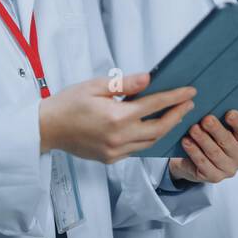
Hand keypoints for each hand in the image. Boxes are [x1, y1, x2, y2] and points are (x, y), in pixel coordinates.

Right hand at [39, 72, 194, 163]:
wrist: (46, 128)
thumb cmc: (68, 103)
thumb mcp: (95, 86)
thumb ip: (124, 84)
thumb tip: (149, 78)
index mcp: (117, 117)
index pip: (155, 105)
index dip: (175, 98)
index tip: (190, 91)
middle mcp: (119, 137)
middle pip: (160, 128)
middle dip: (177, 115)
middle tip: (189, 104)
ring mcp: (115, 151)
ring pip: (151, 142)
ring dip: (166, 129)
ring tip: (176, 115)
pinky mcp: (111, 159)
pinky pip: (137, 150)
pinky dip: (149, 139)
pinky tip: (154, 128)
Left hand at [169, 110, 237, 183]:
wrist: (197, 162)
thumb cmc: (213, 139)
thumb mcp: (222, 126)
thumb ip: (228, 115)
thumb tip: (233, 94)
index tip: (229, 113)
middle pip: (228, 142)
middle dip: (216, 130)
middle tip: (206, 119)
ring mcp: (228, 169)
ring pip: (214, 153)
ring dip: (203, 140)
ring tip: (193, 129)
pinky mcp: (213, 177)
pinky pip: (203, 164)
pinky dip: (194, 152)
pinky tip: (186, 142)